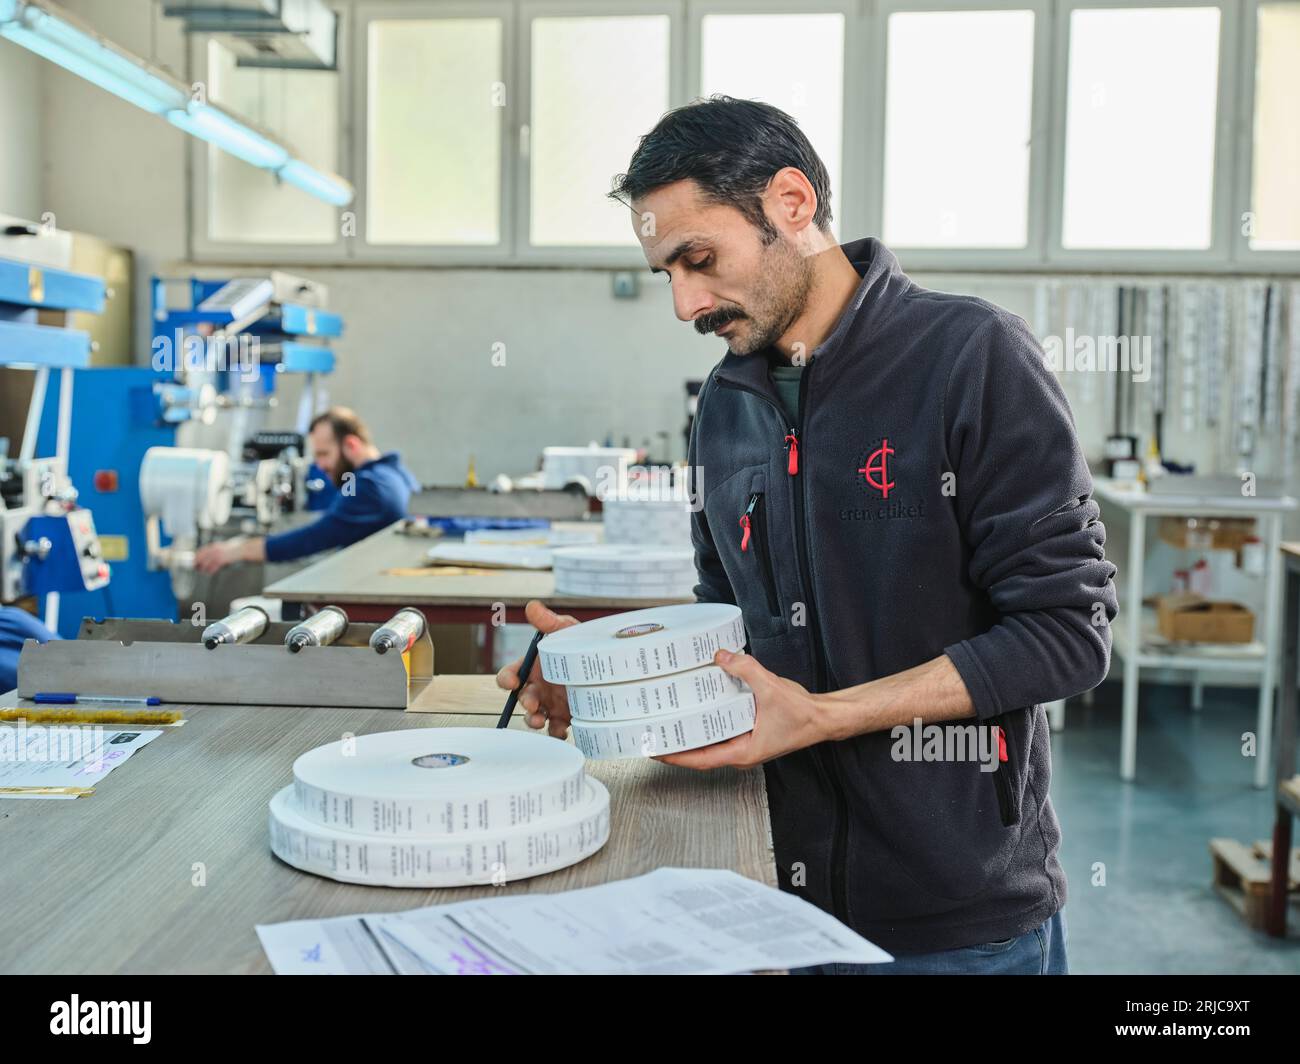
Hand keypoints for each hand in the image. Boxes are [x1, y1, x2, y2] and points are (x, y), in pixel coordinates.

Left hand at [194, 540, 240, 573]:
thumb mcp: (222, 546)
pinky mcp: (222, 560)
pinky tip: (209, 572)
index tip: (194, 561)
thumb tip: (207, 555)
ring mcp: (217, 555)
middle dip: (197, 563)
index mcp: (213, 545)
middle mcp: (214, 550)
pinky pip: (213, 567)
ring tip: (202, 571)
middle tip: (196, 567)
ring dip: (203, 568)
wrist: (241, 549)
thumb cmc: (233, 548)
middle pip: (201, 557)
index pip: (201, 551)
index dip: (196, 557)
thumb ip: (214, 550)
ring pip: (206, 563)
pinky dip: (210, 570)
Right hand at [495, 599, 578, 737]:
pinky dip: (556, 732)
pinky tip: (562, 730)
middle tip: (532, 704)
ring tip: (540, 721)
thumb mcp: (566, 631)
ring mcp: (551, 704)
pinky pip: (555, 729)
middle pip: (522, 698)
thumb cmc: (580, 645)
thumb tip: (532, 606)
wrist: (607, 666)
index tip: (511, 682)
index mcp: (533, 668)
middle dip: (524, 702)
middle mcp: (539, 688)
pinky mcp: (566, 717)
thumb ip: (548, 622)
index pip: (510, 675)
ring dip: (533, 721)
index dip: (506, 678)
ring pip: (534, 717)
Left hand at [655, 648, 828, 769]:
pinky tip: (699, 705)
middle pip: (700, 751)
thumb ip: (746, 669)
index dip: (675, 756)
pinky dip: (708, 719)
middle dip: (677, 743)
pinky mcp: (749, 731)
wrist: (822, 717)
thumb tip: (722, 656)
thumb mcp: (771, 688)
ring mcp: (744, 742)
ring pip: (710, 740)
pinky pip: (722, 728)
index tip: (654, 750)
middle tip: (655, 731)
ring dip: (691, 731)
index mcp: (742, 752)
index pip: (699, 759)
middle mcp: (740, 751)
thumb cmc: (802, 716)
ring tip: (670, 719)